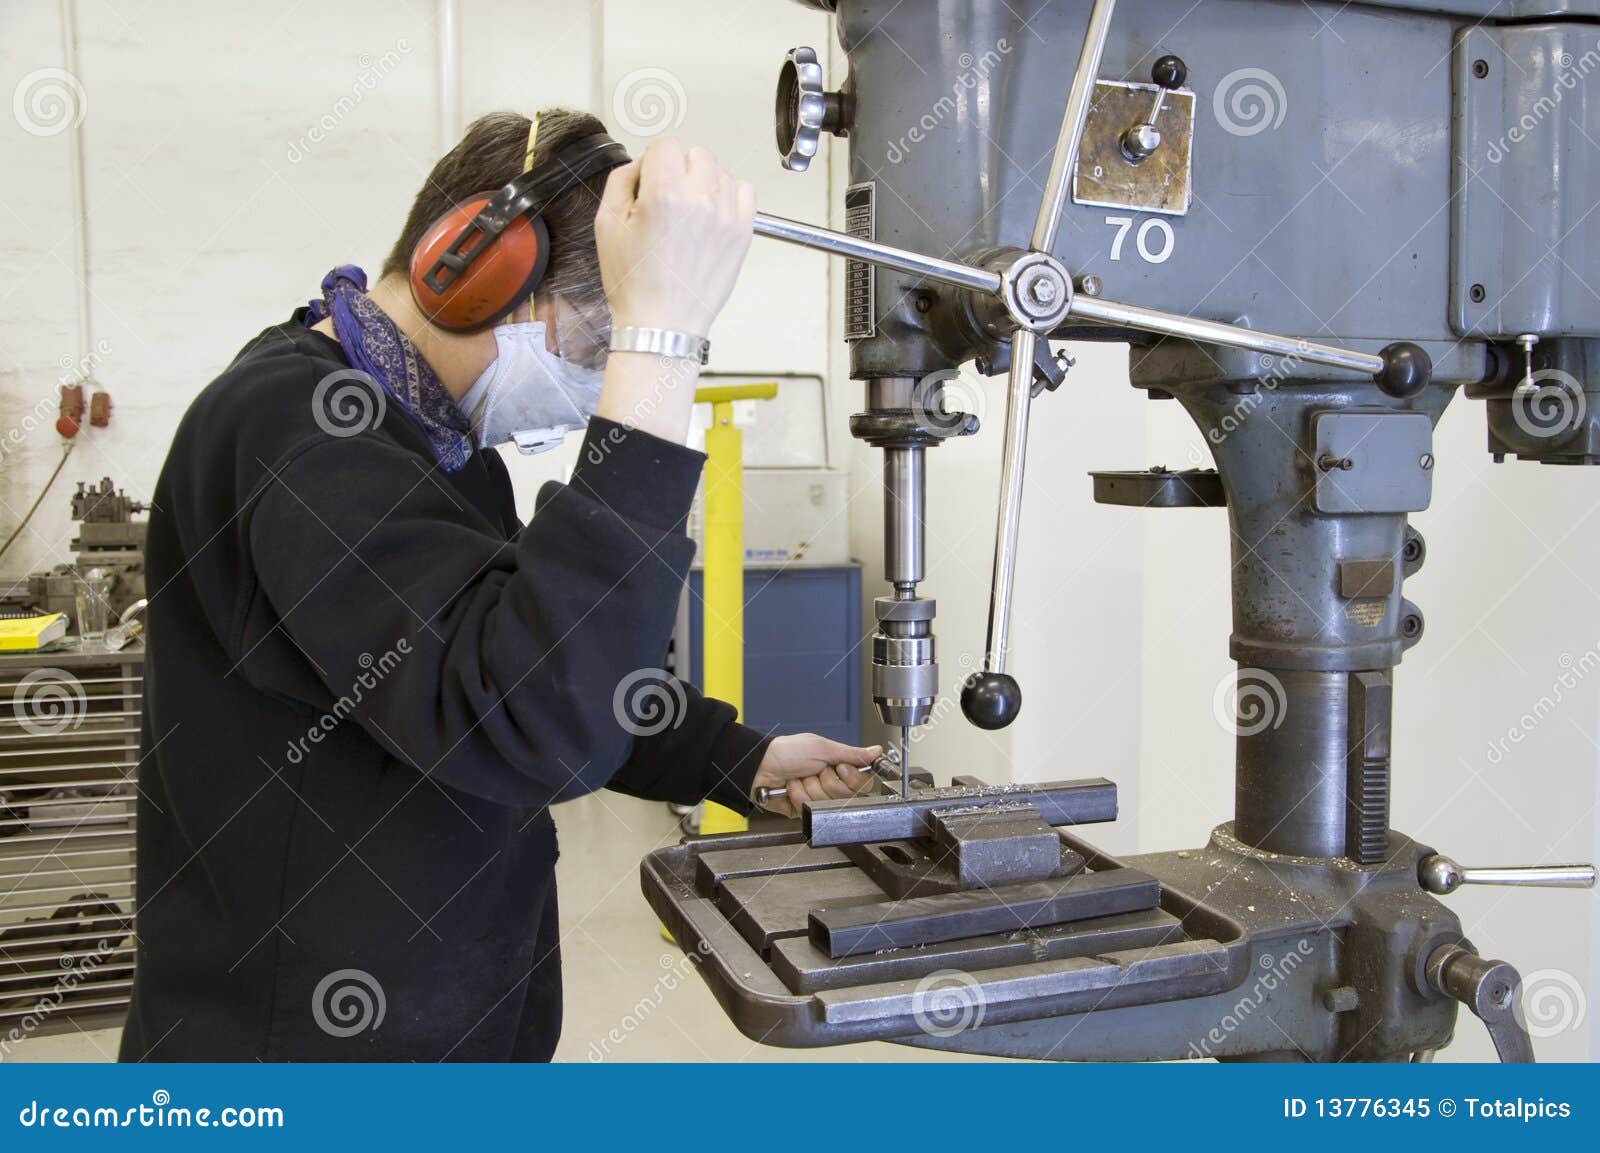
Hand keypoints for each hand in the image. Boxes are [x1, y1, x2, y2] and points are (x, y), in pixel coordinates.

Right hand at [595, 137, 756, 337]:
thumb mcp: (606, 224)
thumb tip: (642, 163)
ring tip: (689, 211)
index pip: (665, 145)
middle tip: (668, 199)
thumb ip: (622, 179)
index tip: (650, 182)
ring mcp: (726, 216)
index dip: (653, 161)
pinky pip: (744, 190)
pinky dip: (729, 194)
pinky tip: (712, 213)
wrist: (662, 324)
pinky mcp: (742, 232)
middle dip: (679, 169)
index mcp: (664, 194)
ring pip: (720, 170)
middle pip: (695, 153)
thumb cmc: (635, 283)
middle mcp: (700, 200)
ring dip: (704, 181)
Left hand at [751, 734, 880, 818]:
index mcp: (839, 767)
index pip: (862, 782)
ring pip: (827, 802)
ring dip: (810, 787)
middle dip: (828, 781)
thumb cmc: (787, 751)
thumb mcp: (822, 748)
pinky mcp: (805, 810)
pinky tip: (792, 787)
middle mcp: (831, 784)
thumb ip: (852, 753)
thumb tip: (876, 751)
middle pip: (846, 795)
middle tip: (816, 770)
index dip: (852, 778)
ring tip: (800, 777)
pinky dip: (799, 795)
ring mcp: (818, 798)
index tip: (840, 767)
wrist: (760, 766)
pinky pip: (811, 808)